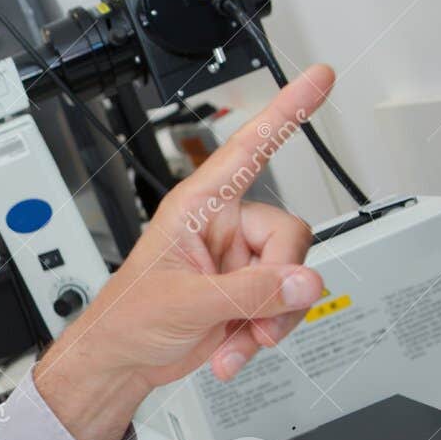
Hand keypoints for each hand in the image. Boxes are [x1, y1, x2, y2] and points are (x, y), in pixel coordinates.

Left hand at [33, 65, 335, 439]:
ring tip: (240, 340)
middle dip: (281, 282)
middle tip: (259, 316)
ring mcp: (238, 263)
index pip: (249, 149)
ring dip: (273, 316)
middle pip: (290, 234)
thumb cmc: (127, 318)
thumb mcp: (185, 303)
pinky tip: (232, 351)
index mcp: (197, 208)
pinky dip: (265, 333)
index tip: (319, 77)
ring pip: (294, 274)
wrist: (122, 361)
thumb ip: (249, 292)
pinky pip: (285, 304)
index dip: (285, 112)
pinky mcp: (247, 294)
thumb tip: (305, 281)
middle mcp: (222, 228)